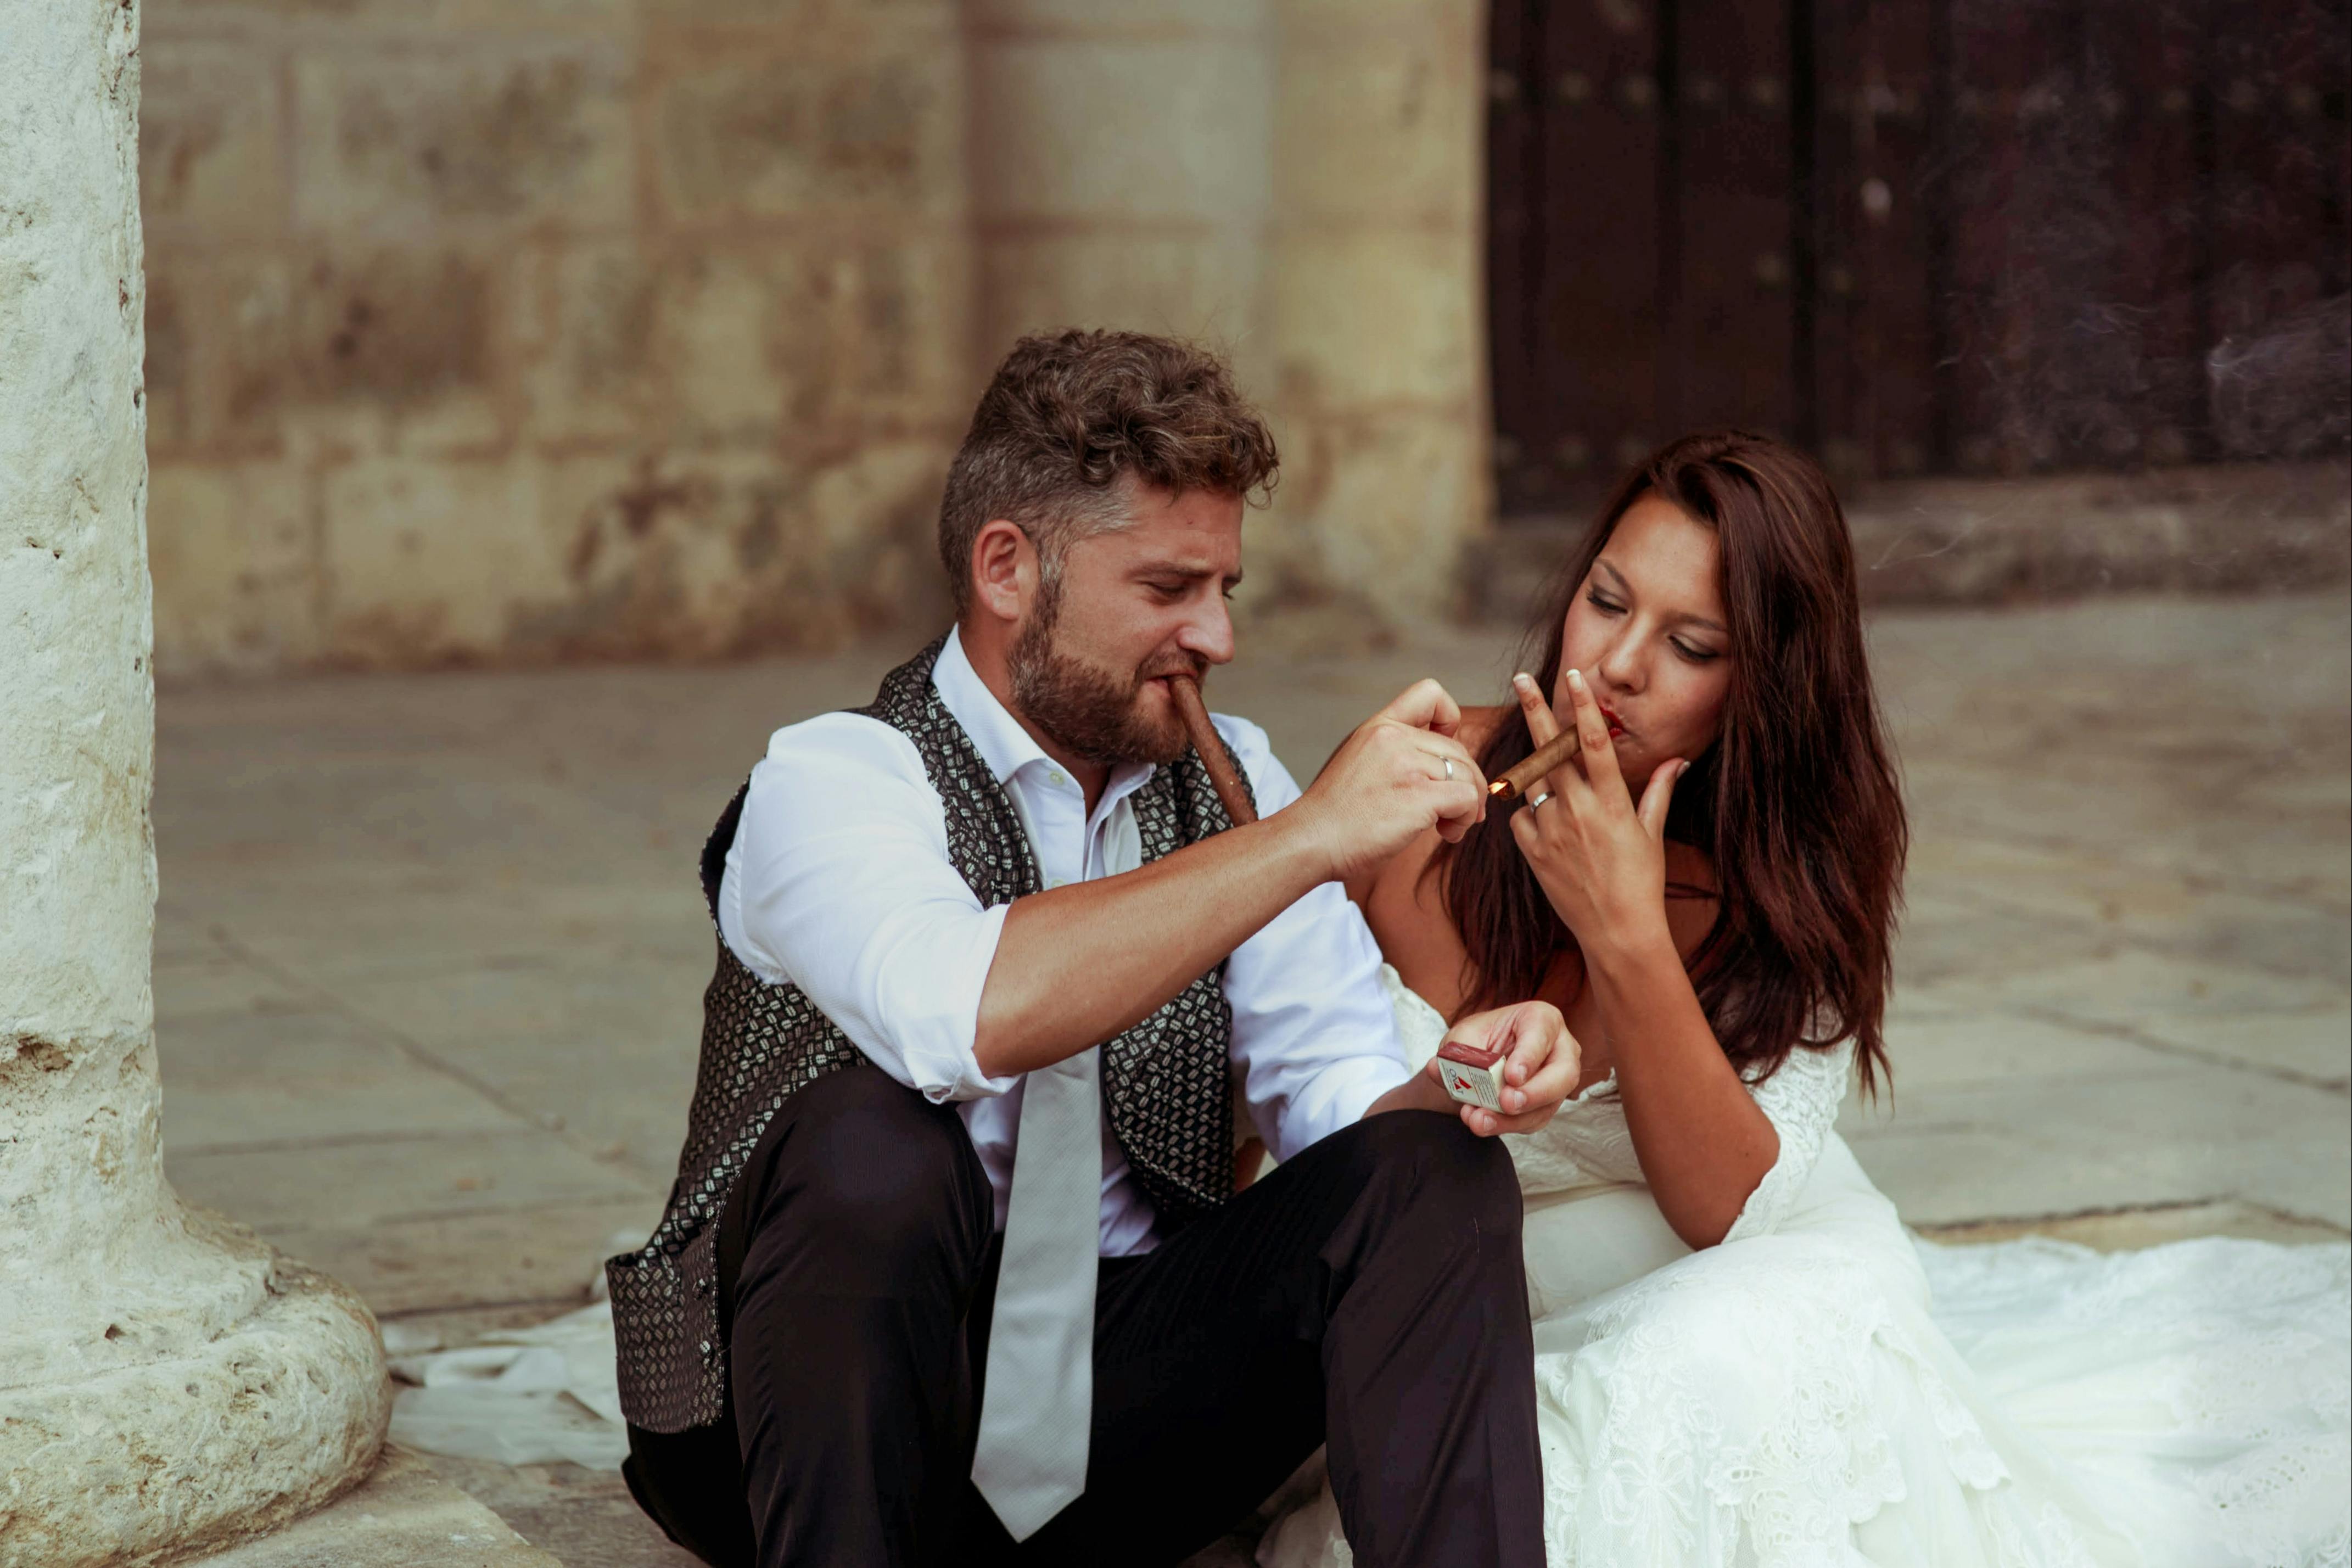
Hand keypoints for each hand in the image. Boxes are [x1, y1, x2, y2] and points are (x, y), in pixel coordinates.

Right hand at [1295, 680, 1486, 879]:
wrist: (1311, 840)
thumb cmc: (1334, 815)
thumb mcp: (1359, 763)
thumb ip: (1393, 754)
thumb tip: (1441, 767)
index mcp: (1378, 727)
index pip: (1430, 693)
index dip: (1450, 720)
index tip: (1442, 752)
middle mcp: (1393, 738)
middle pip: (1458, 749)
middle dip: (1465, 781)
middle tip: (1451, 811)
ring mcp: (1406, 765)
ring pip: (1468, 775)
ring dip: (1467, 806)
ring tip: (1447, 826)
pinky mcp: (1419, 795)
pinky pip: (1468, 797)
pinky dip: (1466, 819)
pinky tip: (1447, 832)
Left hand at [1427, 1000, 1579, 1135]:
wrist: (1479, 1060)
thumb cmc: (1478, 1040)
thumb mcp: (1462, 1038)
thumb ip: (1452, 1054)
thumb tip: (1436, 1068)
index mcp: (1541, 1019)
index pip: (1542, 1034)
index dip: (1529, 1056)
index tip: (1512, 1076)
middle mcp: (1559, 1049)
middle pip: (1563, 1074)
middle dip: (1534, 1093)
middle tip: (1506, 1103)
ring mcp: (1557, 1080)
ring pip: (1548, 1105)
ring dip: (1513, 1119)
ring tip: (1479, 1120)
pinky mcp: (1546, 1106)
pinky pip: (1533, 1121)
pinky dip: (1506, 1126)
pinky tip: (1482, 1122)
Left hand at [1507, 668, 1683, 961]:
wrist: (1617, 931)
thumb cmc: (1641, 882)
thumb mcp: (1653, 833)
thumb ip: (1659, 791)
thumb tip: (1677, 760)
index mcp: (1611, 802)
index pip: (1593, 743)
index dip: (1582, 707)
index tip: (1573, 676)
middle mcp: (1578, 810)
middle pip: (1550, 750)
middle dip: (1536, 710)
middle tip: (1522, 679)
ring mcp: (1551, 830)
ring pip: (1535, 784)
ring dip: (1542, 778)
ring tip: (1562, 800)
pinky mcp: (1532, 851)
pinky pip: (1522, 818)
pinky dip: (1532, 816)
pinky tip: (1553, 832)